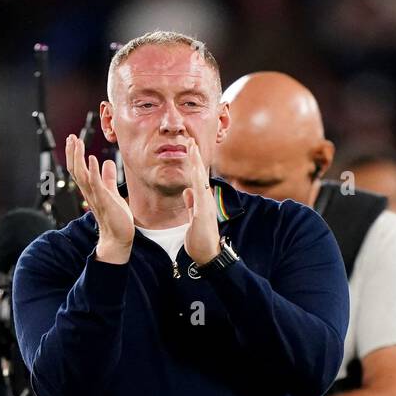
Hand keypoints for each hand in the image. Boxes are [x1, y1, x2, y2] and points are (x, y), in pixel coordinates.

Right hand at [65, 134, 133, 262]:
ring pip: (81, 175)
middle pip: (76, 170)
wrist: (119, 237)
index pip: (78, 169)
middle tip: (71, 137)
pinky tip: (91, 158)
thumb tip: (107, 163)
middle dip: (73, 153)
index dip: (75, 155)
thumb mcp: (112, 193)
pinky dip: (92, 171)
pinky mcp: (104, 201)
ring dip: (78, 158)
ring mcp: (96, 196)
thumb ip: (107, 178)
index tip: (74, 140)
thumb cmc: (116, 218)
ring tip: (78, 142)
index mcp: (90, 190)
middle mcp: (89, 192)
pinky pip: (95, 184)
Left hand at [182, 138, 220, 265]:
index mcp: (202, 201)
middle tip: (189, 139)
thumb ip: (191, 204)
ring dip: (196, 163)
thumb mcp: (192, 218)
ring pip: (200, 179)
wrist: (208, 255)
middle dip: (194, 156)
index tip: (189, 148)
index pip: (196, 178)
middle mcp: (206, 200)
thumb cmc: (200, 239)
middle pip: (199, 174)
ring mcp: (206, 205)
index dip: (192, 162)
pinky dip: (198, 180)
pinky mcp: (204, 212)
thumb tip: (187, 191)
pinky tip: (195, 170)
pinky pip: (200, 193)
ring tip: (192, 148)